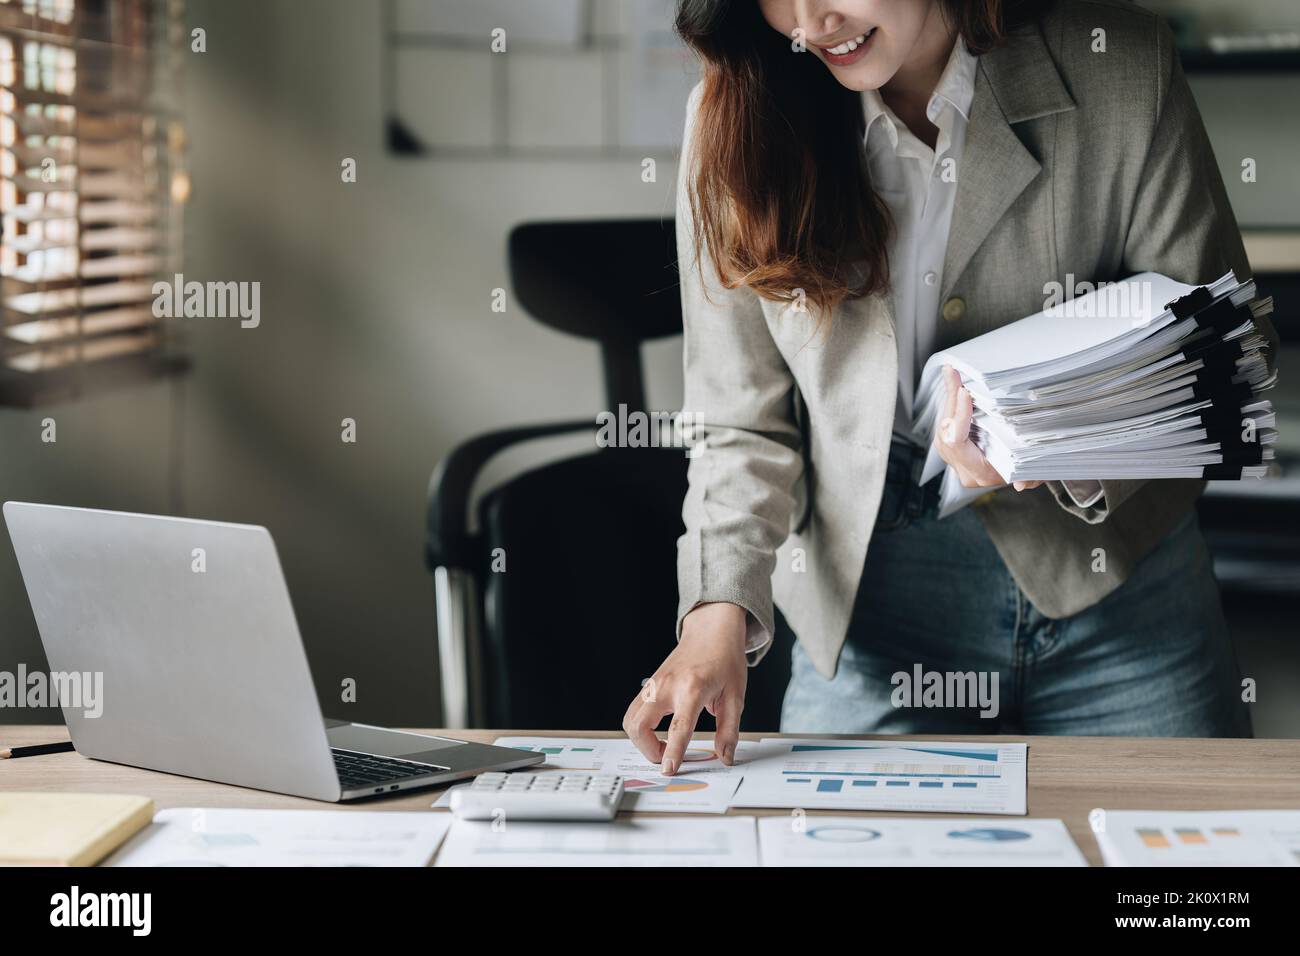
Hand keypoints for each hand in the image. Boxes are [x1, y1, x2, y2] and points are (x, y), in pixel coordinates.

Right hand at [622, 602, 748, 774]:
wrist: (711, 631)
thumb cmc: (724, 659)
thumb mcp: (735, 696)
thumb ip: (729, 730)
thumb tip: (725, 756)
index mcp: (693, 689)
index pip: (678, 726)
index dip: (673, 751)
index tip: (669, 769)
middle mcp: (667, 686)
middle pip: (638, 725)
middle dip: (647, 750)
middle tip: (667, 756)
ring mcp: (654, 684)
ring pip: (630, 719)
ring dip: (640, 739)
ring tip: (663, 744)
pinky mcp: (649, 685)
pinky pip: (634, 710)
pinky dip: (640, 727)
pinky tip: (658, 730)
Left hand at [934, 365, 1042, 491]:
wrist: (1018, 473)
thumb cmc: (1027, 468)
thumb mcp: (1037, 471)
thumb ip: (1033, 476)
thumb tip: (1021, 484)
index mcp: (979, 473)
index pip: (957, 443)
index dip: (959, 418)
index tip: (965, 393)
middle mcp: (963, 469)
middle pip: (946, 431)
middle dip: (951, 401)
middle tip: (952, 373)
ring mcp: (954, 460)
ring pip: (943, 426)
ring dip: (949, 400)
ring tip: (952, 374)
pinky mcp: (951, 449)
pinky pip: (945, 424)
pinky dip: (950, 404)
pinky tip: (954, 385)